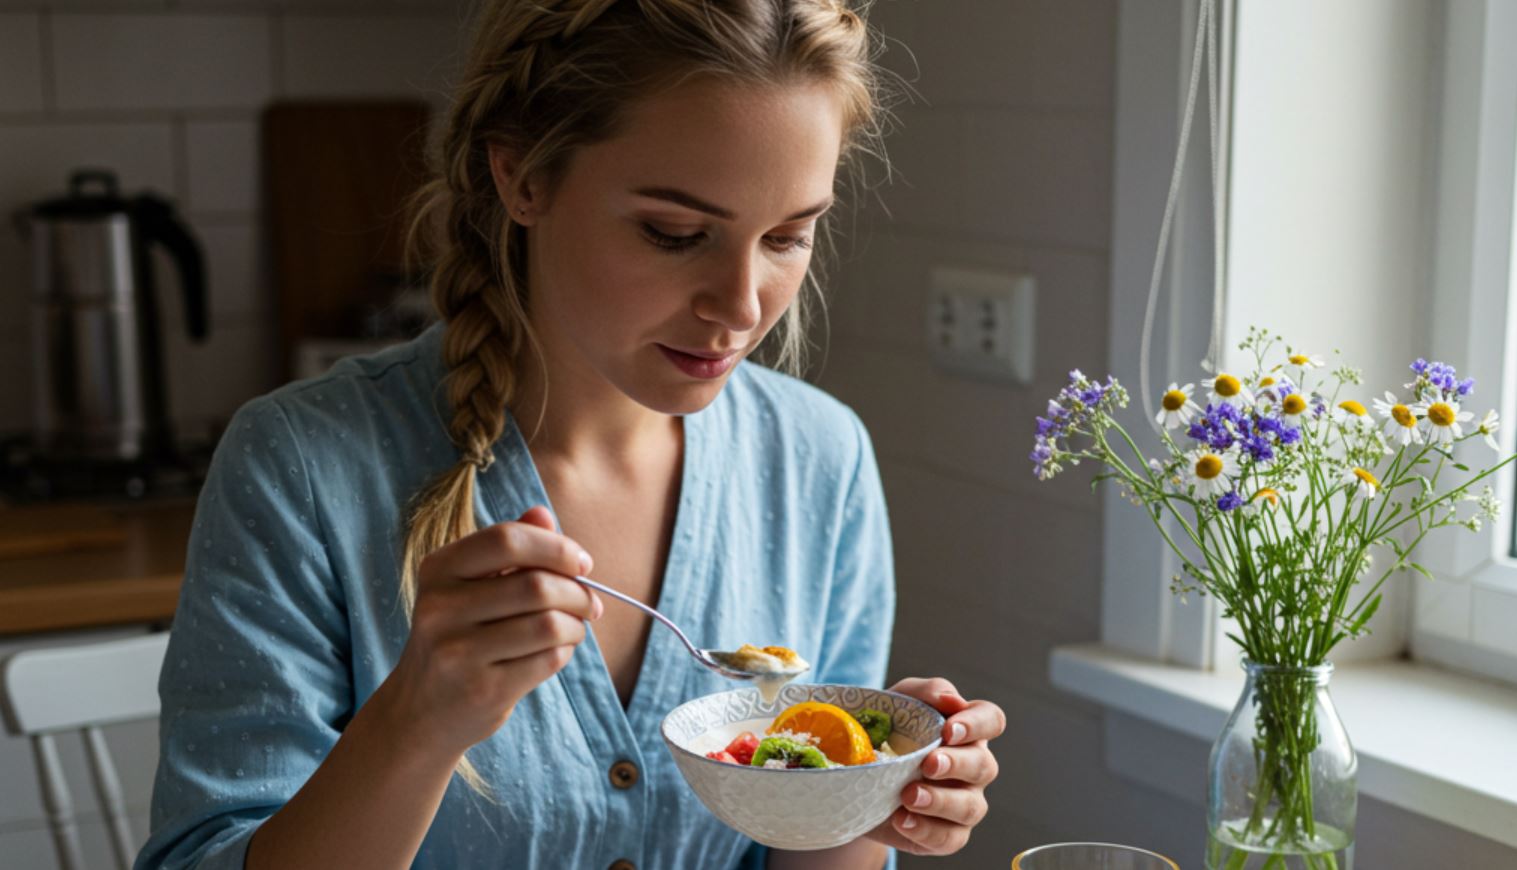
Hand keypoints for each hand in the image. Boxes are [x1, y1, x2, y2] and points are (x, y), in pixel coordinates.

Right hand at [372, 506, 601, 761]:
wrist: (419, 712)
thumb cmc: (458, 637)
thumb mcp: (469, 587)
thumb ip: (507, 549)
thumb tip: (543, 512)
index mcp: (438, 569)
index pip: (508, 539)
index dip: (556, 547)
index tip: (582, 563)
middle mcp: (439, 608)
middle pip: (537, 585)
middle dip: (578, 592)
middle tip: (590, 603)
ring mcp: (458, 652)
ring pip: (549, 624)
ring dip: (576, 625)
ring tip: (574, 628)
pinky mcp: (482, 690)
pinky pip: (548, 659)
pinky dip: (565, 652)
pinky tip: (556, 651)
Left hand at [864, 678, 1004, 856]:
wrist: (857, 780)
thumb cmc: (888, 734)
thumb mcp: (898, 703)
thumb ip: (926, 693)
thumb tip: (950, 699)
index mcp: (967, 730)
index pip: (991, 720)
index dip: (976, 725)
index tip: (948, 730)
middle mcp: (974, 766)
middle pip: (984, 765)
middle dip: (956, 764)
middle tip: (927, 764)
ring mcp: (966, 801)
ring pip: (971, 806)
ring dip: (940, 801)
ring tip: (908, 796)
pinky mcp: (949, 833)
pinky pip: (950, 838)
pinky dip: (926, 830)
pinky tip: (902, 820)